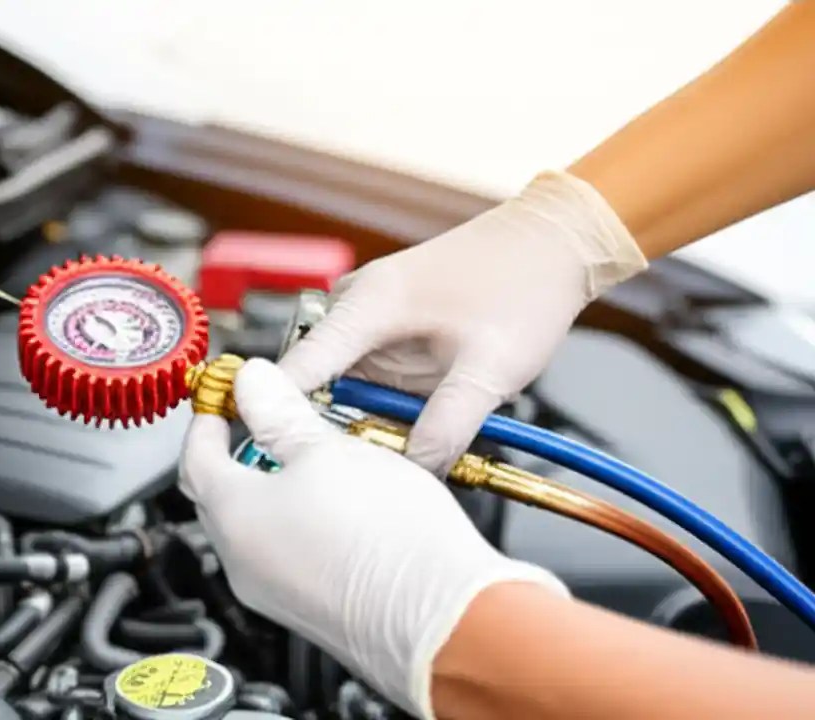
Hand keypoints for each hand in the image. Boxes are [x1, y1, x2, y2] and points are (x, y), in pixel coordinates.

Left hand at [179, 359, 566, 718]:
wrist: (444, 621)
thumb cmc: (388, 543)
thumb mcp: (327, 450)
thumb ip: (280, 413)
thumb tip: (252, 383)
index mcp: (233, 516)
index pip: (194, 456)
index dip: (209, 417)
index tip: (225, 397)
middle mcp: (243, 563)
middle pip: (221, 494)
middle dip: (242, 451)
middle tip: (268, 420)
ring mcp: (277, 593)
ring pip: (259, 527)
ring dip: (277, 488)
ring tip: (318, 457)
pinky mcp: (314, 611)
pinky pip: (291, 556)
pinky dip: (302, 523)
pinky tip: (342, 507)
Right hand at [279, 170, 646, 474]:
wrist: (554, 244)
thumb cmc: (523, 285)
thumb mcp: (490, 369)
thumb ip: (448, 426)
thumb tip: (413, 472)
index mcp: (366, 306)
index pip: (296, 370)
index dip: (274, 414)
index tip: (268, 456)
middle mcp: (355, 307)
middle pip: (313, 385)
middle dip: (329, 429)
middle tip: (363, 469)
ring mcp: (367, 316)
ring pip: (338, 386)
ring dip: (358, 419)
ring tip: (396, 447)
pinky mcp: (384, 328)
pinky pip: (364, 378)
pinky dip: (378, 406)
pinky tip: (409, 424)